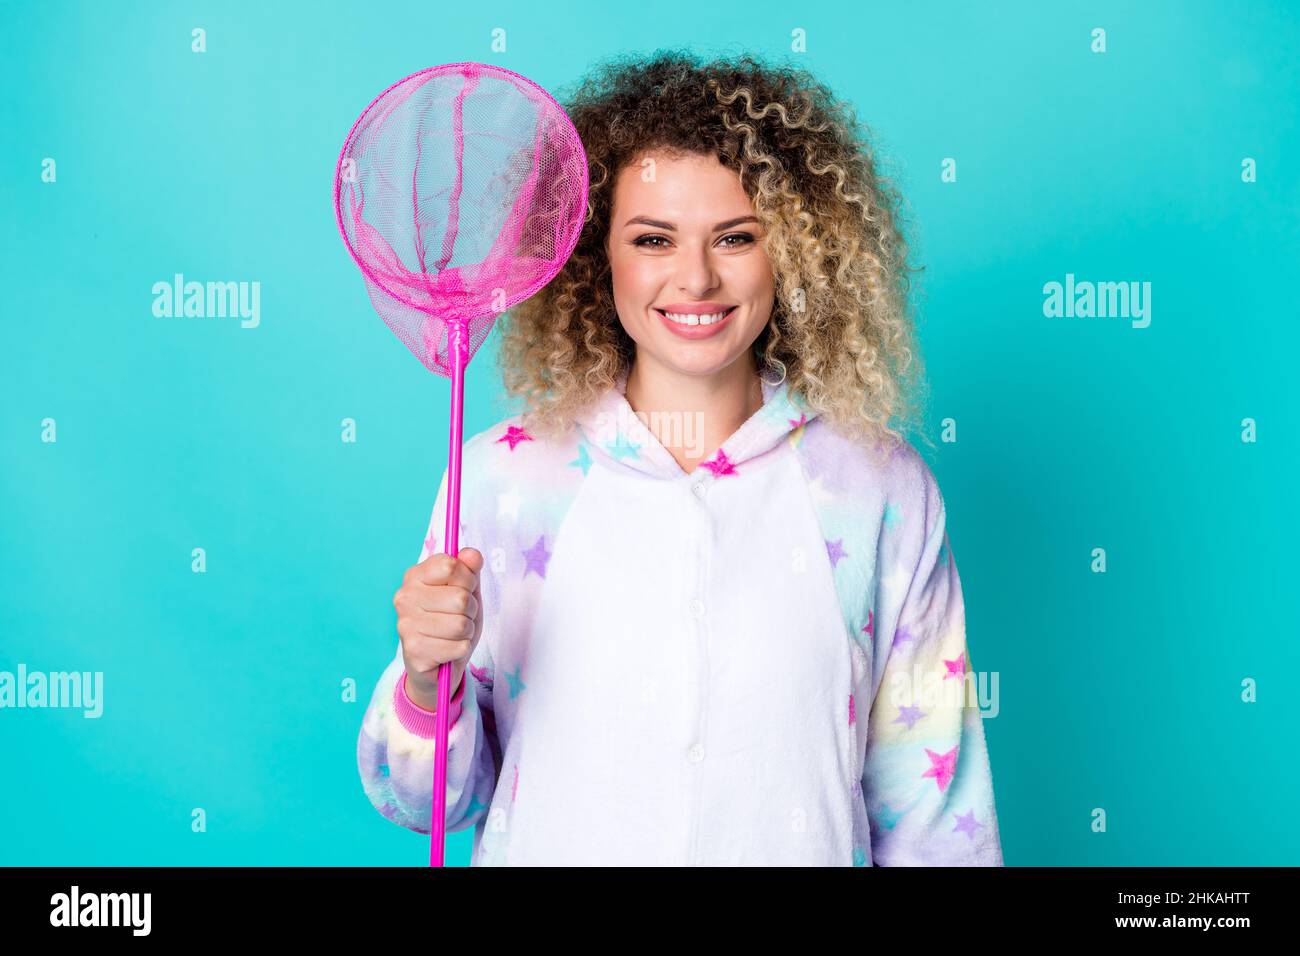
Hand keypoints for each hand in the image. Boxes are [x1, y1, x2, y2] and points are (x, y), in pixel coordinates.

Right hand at [394, 547, 483, 710]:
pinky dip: (461, 649)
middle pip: (460, 598)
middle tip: (459, 617)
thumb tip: (472, 554)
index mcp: (415, 576)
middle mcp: (405, 597)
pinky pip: (458, 647)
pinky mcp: (414, 651)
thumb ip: (470, 570)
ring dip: (467, 632)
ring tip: (454, 634)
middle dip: (470, 611)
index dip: (467, 579)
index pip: (451, 565)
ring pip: (461, 624)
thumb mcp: (466, 591)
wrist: (438, 664)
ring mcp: (406, 625)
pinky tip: (448, 650)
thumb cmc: (452, 621)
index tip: (463, 589)